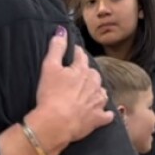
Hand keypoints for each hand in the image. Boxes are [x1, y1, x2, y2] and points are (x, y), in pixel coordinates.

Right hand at [24, 27, 113, 154]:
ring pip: (101, 92)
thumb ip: (56, 48)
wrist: (56, 123)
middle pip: (94, 74)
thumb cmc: (51, 94)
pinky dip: (104, 113)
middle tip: (77, 75)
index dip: (76, 54)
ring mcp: (98, 102)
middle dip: (87, 73)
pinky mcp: (98, 118)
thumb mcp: (49, 67)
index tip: (72, 54)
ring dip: (96, 91)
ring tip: (87, 92)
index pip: (81, 57)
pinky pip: (106, 114)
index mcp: (82, 70)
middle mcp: (94, 84)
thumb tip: (62, 30)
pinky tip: (101, 112)